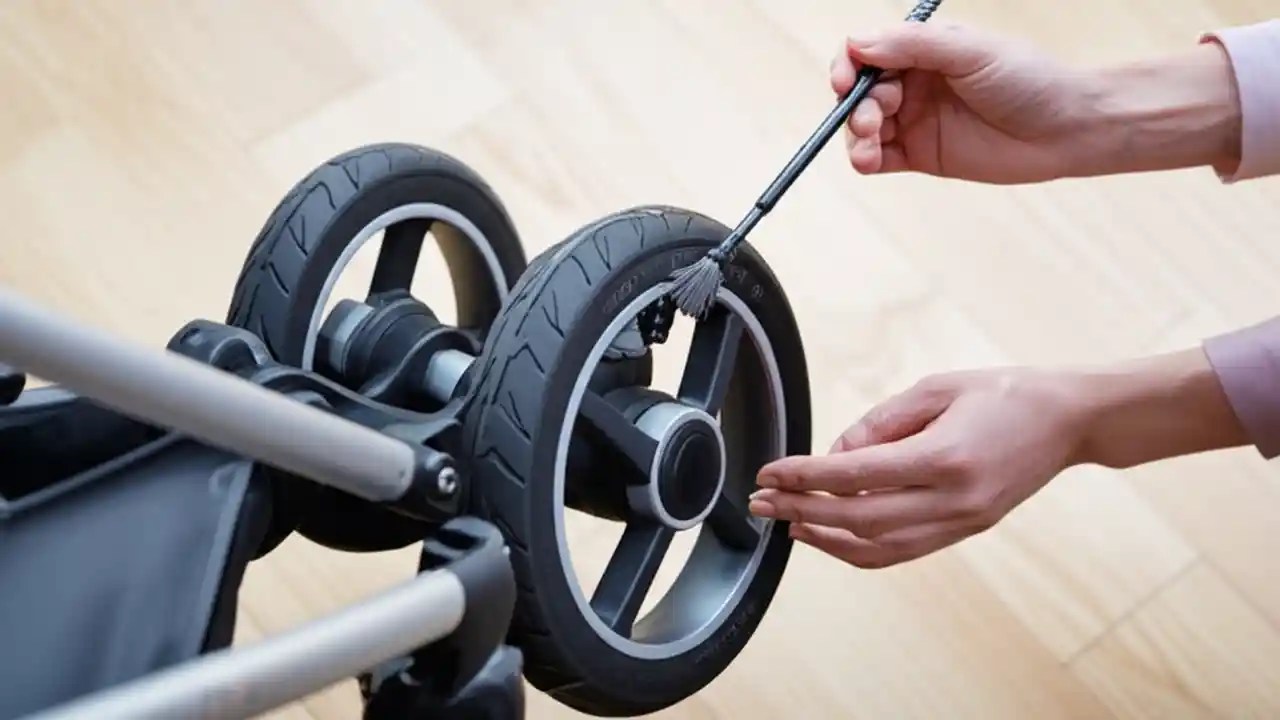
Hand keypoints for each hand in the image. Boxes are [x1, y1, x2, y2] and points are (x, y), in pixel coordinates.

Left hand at [749, 367, 1086, 567]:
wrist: (1069, 420)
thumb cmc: (1004, 394)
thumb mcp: (935, 388)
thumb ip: (879, 422)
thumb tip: (834, 453)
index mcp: (945, 456)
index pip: (857, 474)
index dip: (806, 476)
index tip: (770, 473)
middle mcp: (953, 499)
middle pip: (859, 519)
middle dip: (802, 511)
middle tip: (762, 502)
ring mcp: (961, 522)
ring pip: (877, 548)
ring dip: (824, 539)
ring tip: (787, 521)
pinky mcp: (965, 531)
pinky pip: (901, 552)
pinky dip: (858, 550)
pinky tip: (829, 536)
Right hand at [833, 22, 1241, 181]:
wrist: (1067, 129)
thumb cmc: (1028, 80)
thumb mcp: (970, 51)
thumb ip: (913, 45)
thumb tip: (858, 42)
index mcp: (923, 51)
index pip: (868, 52)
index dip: (849, 65)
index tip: (846, 80)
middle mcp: (914, 83)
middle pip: (861, 92)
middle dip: (856, 105)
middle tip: (873, 119)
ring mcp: (915, 120)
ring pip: (863, 127)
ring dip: (856, 134)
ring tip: (869, 145)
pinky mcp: (921, 155)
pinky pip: (879, 158)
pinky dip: (865, 159)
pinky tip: (868, 161)